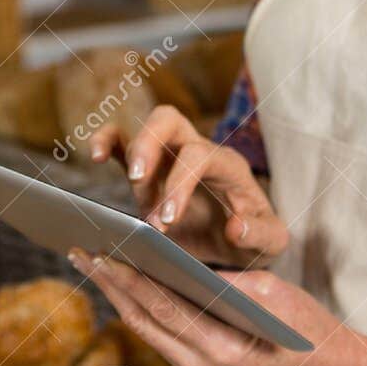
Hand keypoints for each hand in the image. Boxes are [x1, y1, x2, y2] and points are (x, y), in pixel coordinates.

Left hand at [70, 249, 359, 365]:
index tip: (99, 250)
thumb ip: (221, 280)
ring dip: (117, 295)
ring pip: (145, 330)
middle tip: (79, 250)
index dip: (126, 278)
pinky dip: (139, 307)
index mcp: (221, 349)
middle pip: (142, 321)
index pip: (161, 307)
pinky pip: (159, 336)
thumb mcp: (269, 291)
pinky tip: (122, 282)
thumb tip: (173, 259)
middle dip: (108, 283)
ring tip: (91, 261)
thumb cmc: (304, 324)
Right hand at [91, 105, 287, 266]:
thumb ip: (263, 235)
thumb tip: (235, 226)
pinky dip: (105, 141)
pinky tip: (95, 157)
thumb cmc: (254, 240)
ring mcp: (170, 157)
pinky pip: (122, 141)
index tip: (166, 221)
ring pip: (144, 128)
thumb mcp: (271, 244)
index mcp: (228, 166)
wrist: (237, 245)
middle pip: (169, 120)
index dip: (179, 183)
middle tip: (138, 182)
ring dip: (131, 153)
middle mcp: (197, 151)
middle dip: (149, 146)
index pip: (198, 156)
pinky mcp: (149, 170)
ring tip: (129, 182)